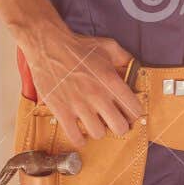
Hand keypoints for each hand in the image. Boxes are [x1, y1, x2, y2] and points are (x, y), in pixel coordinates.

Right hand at [17, 26, 141, 148]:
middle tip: (112, 121)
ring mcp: (79, 105)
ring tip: (94, 123)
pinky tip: (79, 131)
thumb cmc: (78, 46)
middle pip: (120, 128)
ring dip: (98, 130)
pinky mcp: (62, 111)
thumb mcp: (107, 46)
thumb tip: (135, 67)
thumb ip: (125, 58)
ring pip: (99, 134)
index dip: (133, 113)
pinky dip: (79, 139)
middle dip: (119, 126)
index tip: (128, 112)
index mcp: (111, 81)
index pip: (134, 110)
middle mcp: (97, 96)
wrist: (48, 45)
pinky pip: (76, 137)